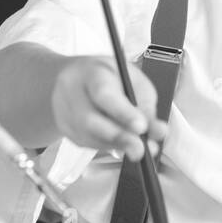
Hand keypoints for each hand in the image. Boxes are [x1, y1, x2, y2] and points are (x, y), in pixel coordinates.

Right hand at [51, 57, 166, 160]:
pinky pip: (88, 143)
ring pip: (89, 137)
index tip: (141, 127)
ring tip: (138, 149)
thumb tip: (157, 132)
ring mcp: (64, 112)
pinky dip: (108, 146)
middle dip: (119, 137)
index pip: (104, 94)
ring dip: (116, 146)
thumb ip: (145, 104)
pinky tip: (119, 143)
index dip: (122, 112)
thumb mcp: (133, 79)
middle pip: (90, 121)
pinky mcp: (65, 130)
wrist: (76, 78)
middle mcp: (71, 92)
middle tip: (141, 149)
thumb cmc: (110, 77)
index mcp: (91, 73)